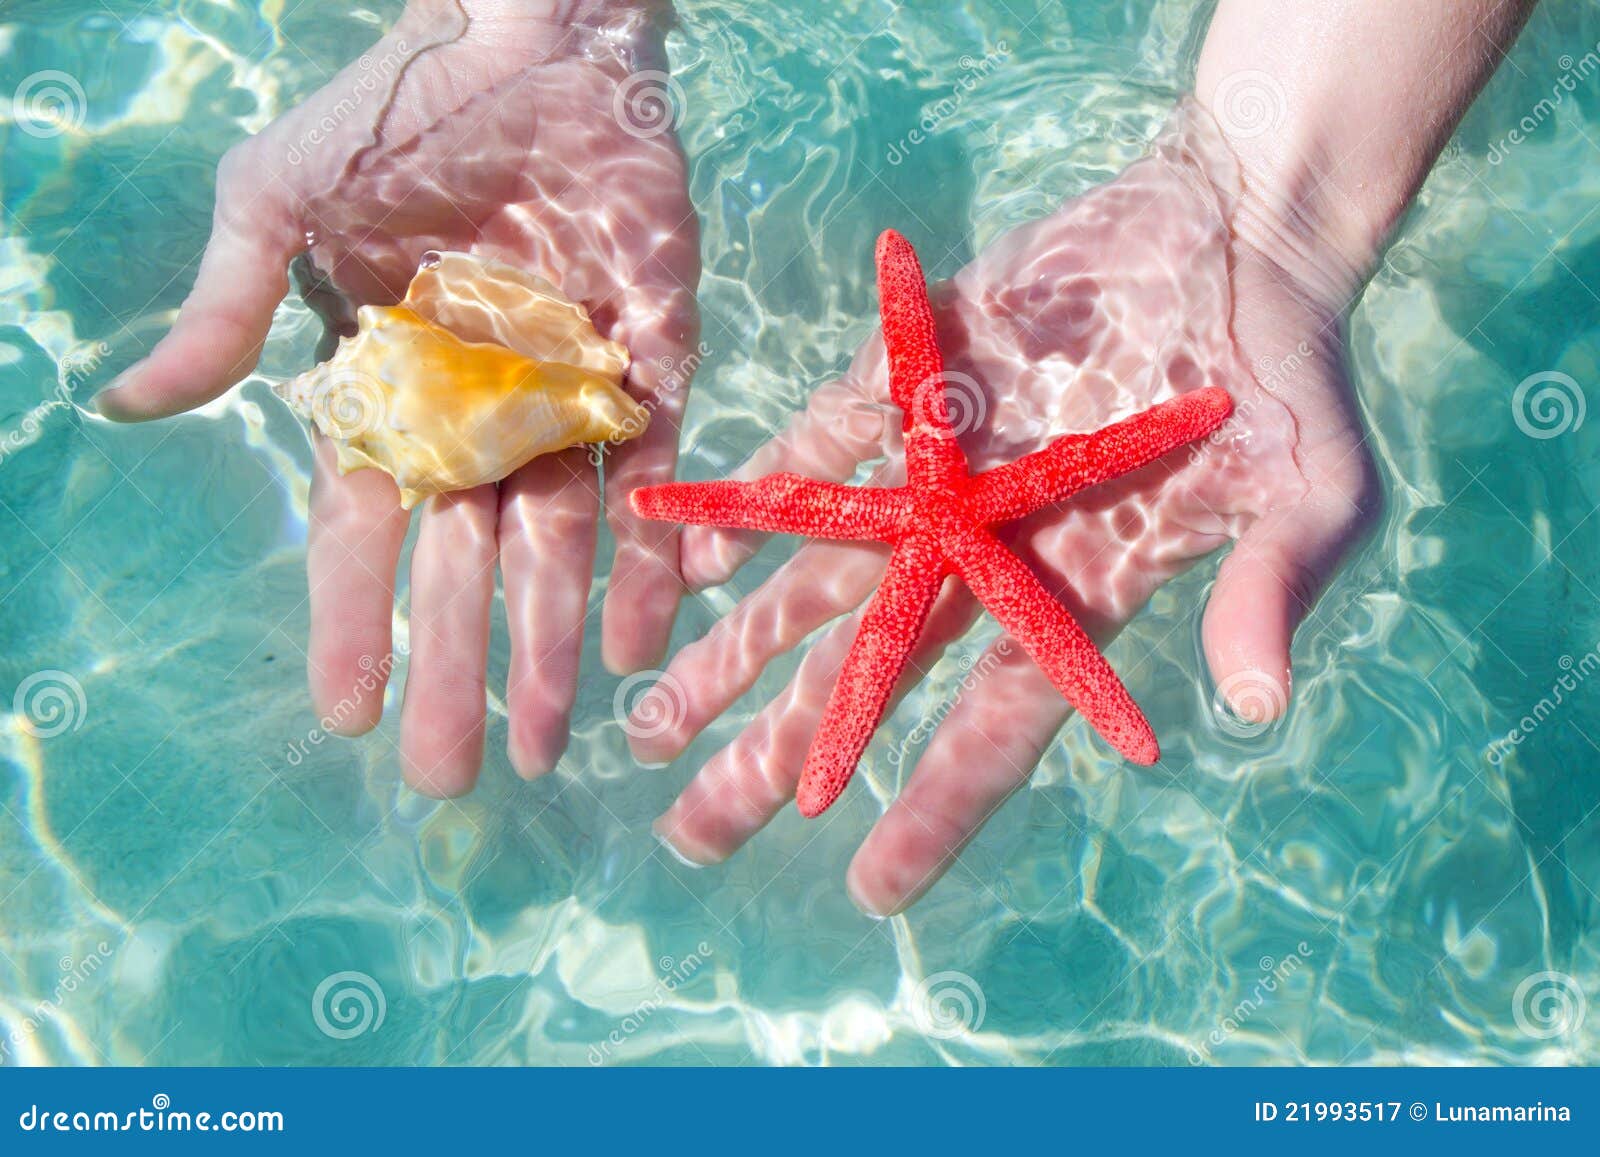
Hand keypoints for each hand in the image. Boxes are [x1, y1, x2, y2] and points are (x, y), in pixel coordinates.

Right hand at [98, 0, 700, 793]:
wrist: (529, 34)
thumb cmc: (399, 109)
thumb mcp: (278, 204)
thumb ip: (225, 311)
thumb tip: (127, 406)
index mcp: (395, 389)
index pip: (367, 532)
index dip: (356, 621)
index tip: (347, 711)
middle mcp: (483, 413)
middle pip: (467, 565)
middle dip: (456, 669)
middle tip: (448, 776)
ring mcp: (569, 395)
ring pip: (559, 546)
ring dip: (549, 644)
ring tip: (542, 742)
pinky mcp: (653, 363)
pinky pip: (654, 478)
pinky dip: (649, 555)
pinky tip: (639, 639)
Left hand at [632, 106, 1378, 914]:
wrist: (1234, 234)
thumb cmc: (1287, 375)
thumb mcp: (1313, 495)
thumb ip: (1273, 596)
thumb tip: (1255, 708)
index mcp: (1074, 597)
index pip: (990, 729)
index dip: (932, 809)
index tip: (868, 892)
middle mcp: (984, 554)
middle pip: (864, 675)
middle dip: (778, 754)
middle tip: (694, 835)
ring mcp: (937, 474)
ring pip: (813, 582)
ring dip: (735, 651)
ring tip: (652, 729)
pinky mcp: (906, 385)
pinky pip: (813, 454)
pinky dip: (753, 505)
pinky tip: (689, 566)